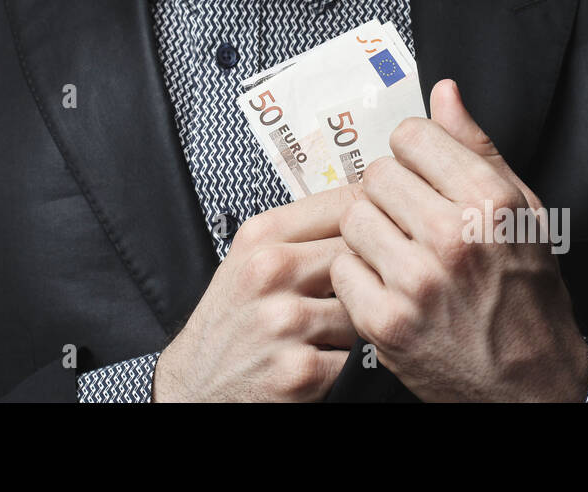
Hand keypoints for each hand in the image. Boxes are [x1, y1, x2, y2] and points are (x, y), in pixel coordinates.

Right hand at [153, 185, 361, 401]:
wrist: (196, 383)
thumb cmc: (232, 319)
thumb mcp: (250, 258)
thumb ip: (302, 232)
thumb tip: (370, 204)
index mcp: (261, 237)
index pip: (346, 206)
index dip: (378, 215)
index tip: (391, 224)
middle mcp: (270, 272)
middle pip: (362, 255)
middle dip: (372, 274)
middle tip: (368, 287)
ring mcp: (285, 322)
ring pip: (366, 306)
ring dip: (360, 321)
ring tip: (333, 328)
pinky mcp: (299, 370)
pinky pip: (357, 357)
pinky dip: (348, 361)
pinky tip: (324, 357)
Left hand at [331, 79, 587, 401]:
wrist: (532, 386)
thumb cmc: (528, 296)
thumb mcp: (523, 213)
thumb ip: (478, 148)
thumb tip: (443, 92)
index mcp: (491, 202)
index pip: (412, 135)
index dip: (412, 154)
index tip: (422, 175)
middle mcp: (453, 237)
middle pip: (377, 174)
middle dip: (390, 193)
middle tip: (412, 221)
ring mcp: (416, 281)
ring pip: (353, 217)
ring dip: (370, 232)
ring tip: (400, 252)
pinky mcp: (385, 321)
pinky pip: (342, 268)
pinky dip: (358, 276)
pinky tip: (388, 286)